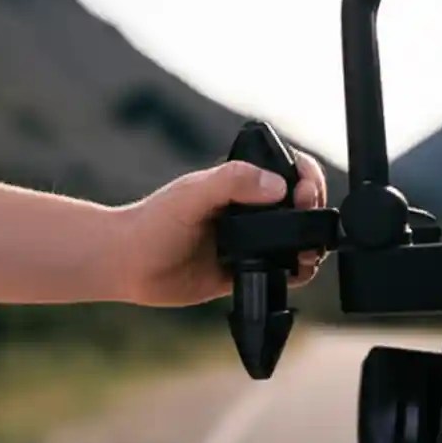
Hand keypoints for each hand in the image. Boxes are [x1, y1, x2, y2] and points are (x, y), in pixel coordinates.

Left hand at [116, 150, 327, 307]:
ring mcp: (247, 241)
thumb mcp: (193, 194)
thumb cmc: (152, 222)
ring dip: (310, 245)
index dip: (305, 178)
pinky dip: (295, 272)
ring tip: (307, 253)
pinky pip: (280, 271)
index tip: (303, 192)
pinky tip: (294, 272)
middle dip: (314, 211)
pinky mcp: (243, 271)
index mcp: (238, 183)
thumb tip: (278, 185)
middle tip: (308, 220)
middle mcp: (247, 209)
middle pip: (298, 205)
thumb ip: (233, 182)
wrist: (127, 265)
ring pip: (294, 239)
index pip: (286, 170)